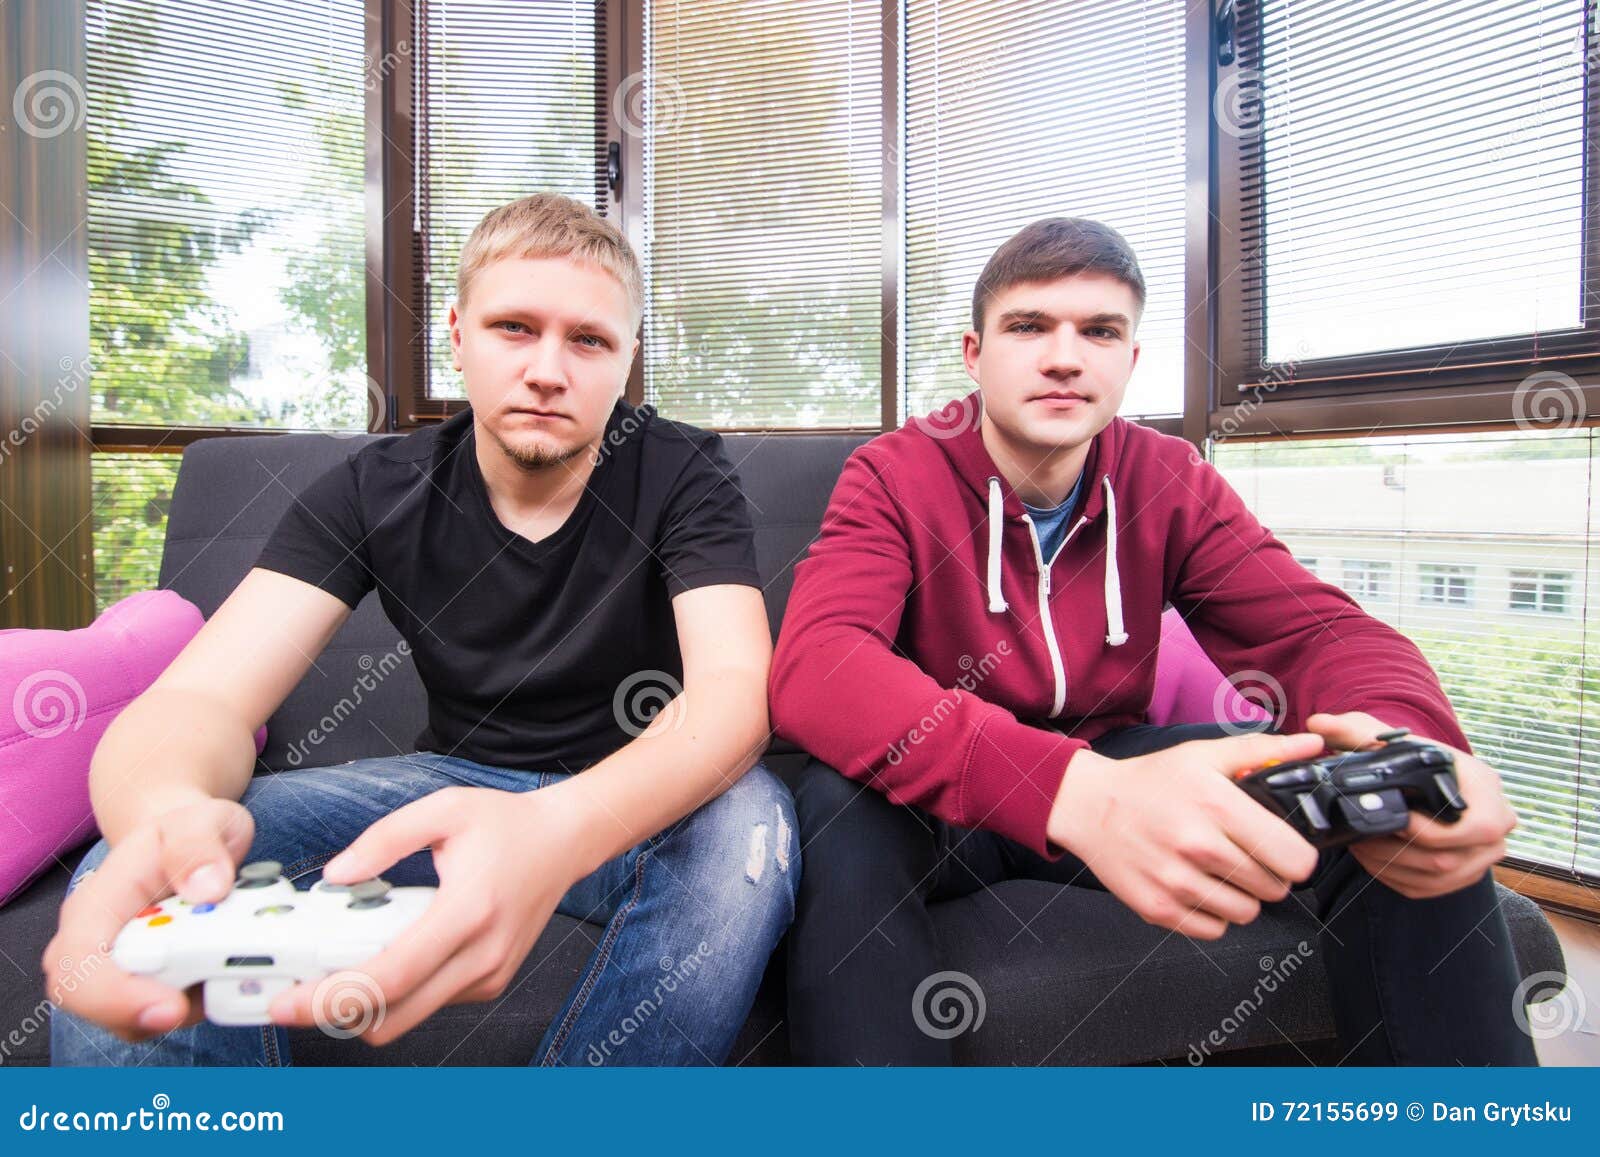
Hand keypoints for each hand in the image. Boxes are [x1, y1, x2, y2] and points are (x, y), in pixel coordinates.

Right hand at [42, 796, 254, 1041]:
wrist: (191, 841)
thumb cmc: (188, 832)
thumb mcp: (201, 821)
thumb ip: (199, 846)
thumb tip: (207, 889)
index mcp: (96, 906)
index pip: (76, 965)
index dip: (113, 996)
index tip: (169, 1005)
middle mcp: (99, 946)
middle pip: (103, 1006)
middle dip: (157, 1012)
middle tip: (213, 994)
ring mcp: (124, 971)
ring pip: (141, 1019)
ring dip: (189, 1007)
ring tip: (231, 968)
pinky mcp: (155, 986)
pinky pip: (173, 1013)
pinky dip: (206, 1002)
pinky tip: (232, 972)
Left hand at [268, 785, 590, 1045]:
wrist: (565, 841)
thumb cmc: (506, 823)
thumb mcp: (443, 809)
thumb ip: (384, 838)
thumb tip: (335, 876)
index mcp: (467, 912)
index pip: (390, 976)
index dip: (330, 998)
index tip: (285, 1004)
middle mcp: (481, 956)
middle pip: (391, 1017)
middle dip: (333, 1014)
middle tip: (295, 992)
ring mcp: (489, 975)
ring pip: (407, 1018)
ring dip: (364, 1004)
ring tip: (339, 964)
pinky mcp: (490, 983)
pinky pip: (429, 1004)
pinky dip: (396, 993)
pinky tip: (386, 954)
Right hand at [1047, 731, 1324, 939]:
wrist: (1089, 806)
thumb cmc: (1152, 781)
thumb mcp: (1204, 755)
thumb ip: (1263, 752)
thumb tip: (1313, 747)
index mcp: (1217, 805)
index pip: (1295, 858)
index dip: (1298, 856)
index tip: (1285, 848)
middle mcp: (1198, 847)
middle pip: (1275, 889)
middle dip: (1269, 873)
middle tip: (1246, 854)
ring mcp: (1177, 882)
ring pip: (1247, 913)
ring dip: (1242, 896)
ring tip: (1220, 870)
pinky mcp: (1159, 909)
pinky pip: (1214, 929)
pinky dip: (1212, 914)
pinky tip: (1197, 886)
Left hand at [1306, 711, 1516, 899]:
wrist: (1432, 778)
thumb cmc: (1415, 759)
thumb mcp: (1391, 741)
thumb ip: (1355, 731)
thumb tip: (1319, 723)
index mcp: (1487, 789)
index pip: (1476, 826)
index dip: (1428, 831)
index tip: (1393, 821)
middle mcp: (1497, 826)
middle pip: (1448, 859)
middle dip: (1396, 851)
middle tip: (1361, 837)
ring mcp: (1482, 856)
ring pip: (1435, 878)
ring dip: (1390, 867)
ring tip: (1360, 846)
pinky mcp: (1463, 875)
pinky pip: (1428, 888)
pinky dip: (1395, 878)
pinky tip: (1373, 859)